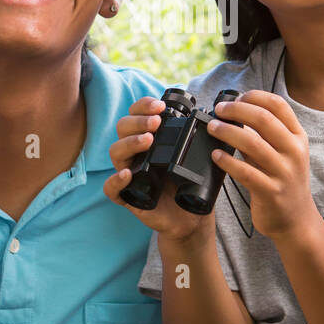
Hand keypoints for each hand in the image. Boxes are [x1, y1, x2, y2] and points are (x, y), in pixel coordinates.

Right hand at [103, 96, 215, 241]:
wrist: (191, 218)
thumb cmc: (190, 184)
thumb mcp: (196, 157)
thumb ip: (200, 138)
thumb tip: (213, 118)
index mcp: (149, 138)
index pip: (136, 114)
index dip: (143, 106)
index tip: (160, 106)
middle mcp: (135, 153)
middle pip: (123, 128)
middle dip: (138, 120)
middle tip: (157, 123)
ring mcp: (129, 173)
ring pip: (115, 152)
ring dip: (130, 142)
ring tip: (149, 140)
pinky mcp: (127, 196)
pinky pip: (110, 188)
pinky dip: (115, 180)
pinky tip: (128, 174)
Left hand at [205, 89, 313, 239]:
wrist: (296, 219)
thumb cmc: (283, 180)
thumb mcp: (282, 152)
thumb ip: (263, 134)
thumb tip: (234, 111)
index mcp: (297, 137)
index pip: (278, 105)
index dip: (254, 96)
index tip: (236, 98)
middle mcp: (294, 151)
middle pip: (264, 119)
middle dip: (236, 110)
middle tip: (218, 110)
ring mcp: (284, 172)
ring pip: (252, 143)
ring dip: (227, 132)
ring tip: (212, 128)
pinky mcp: (271, 192)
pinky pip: (245, 172)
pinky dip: (227, 161)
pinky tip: (215, 155)